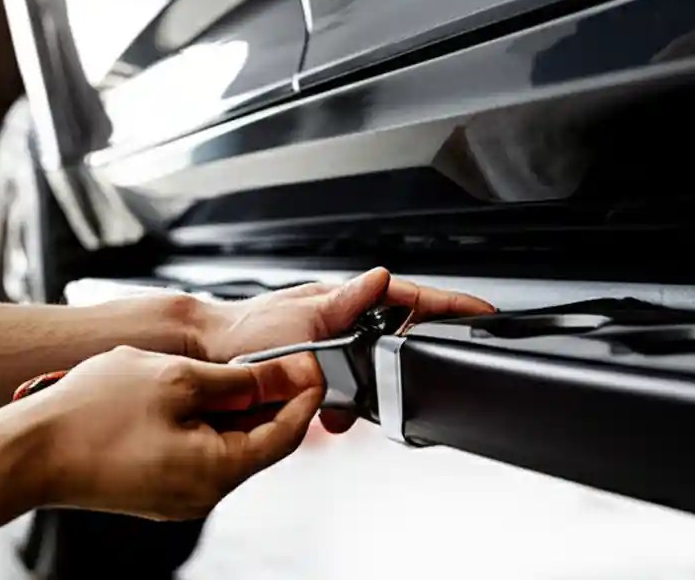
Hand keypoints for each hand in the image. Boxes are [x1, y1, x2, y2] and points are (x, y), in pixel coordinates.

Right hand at [24, 346, 321, 519]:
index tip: (308, 363)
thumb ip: (236, 381)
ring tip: (222, 369)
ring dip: (234, 407)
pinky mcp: (158, 489)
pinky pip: (199, 452)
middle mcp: (204, 493)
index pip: (287, 432)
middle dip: (269, 397)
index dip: (303, 392)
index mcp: (218, 470)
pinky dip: (206, 421)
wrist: (28, 451)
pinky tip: (191, 392)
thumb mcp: (178, 378)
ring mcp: (179, 495)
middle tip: (270, 358)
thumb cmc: (90, 416)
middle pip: (261, 440)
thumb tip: (278, 377)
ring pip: (229, 444)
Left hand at [192, 268, 494, 431]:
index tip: (485, 312)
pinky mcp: (320, 371)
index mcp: (348, 300)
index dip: (451, 307)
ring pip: (374, 371)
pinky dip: (343, 407)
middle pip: (401, 338)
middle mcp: (345, 319)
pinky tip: (331, 417)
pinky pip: (349, 392)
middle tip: (425, 375)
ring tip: (351, 406)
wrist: (209, 355)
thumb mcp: (303, 315)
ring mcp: (334, 345)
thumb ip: (347, 301)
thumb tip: (382, 278)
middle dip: (408, 360)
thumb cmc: (246, 331)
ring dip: (366, 393)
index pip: (413, 299)